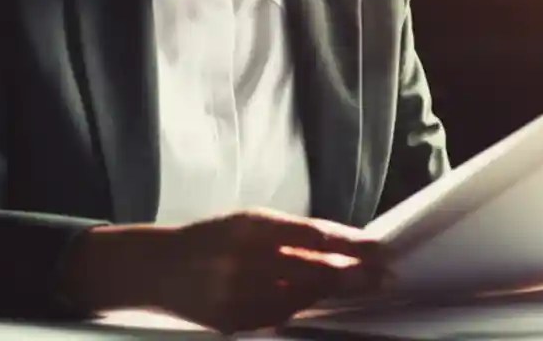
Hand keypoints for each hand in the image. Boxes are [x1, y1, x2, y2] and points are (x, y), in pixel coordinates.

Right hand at [59, 209, 385, 333]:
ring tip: (363, 287)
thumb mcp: (249, 221)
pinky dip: (303, 306)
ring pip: (301, 296)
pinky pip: (279, 315)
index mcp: (251, 227)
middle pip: (313, 271)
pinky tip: (323, 300)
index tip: (379, 249)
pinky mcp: (233, 321)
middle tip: (384, 275)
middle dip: (353, 274)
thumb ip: (293, 232)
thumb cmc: (213, 238)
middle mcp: (244, 261)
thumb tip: (342, 242)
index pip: (314, 236)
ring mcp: (238, 295)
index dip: (350, 244)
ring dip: (335, 293)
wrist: (158, 268)